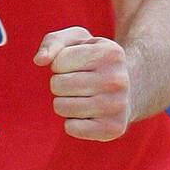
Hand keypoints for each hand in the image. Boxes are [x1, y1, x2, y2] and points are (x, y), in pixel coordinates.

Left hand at [33, 25, 130, 140]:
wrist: (129, 88)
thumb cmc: (94, 61)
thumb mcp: (77, 41)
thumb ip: (53, 41)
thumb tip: (39, 60)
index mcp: (111, 53)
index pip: (58, 62)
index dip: (61, 64)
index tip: (78, 65)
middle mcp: (117, 79)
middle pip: (57, 85)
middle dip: (60, 84)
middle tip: (79, 83)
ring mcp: (118, 106)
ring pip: (61, 107)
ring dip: (64, 103)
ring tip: (83, 97)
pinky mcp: (113, 128)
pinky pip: (70, 128)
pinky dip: (71, 122)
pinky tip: (88, 114)